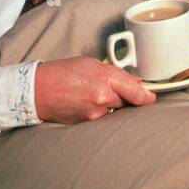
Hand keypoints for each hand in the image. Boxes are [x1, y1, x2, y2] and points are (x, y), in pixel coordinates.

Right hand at [34, 56, 156, 123]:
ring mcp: (94, 114)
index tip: (151, 97)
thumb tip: (134, 82)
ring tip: (91, 95)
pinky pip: (101, 118)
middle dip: (125, 98)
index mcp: (105, 79)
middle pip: (127, 102)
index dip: (147, 97)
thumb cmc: (61, 73)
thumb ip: (115, 73)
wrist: (37, 91)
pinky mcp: (86, 125)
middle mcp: (102, 98)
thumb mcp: (91, 64)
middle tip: (112, 91)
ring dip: (110, 105)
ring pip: (114, 111)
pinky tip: (85, 104)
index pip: (136, 91)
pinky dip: (98, 112)